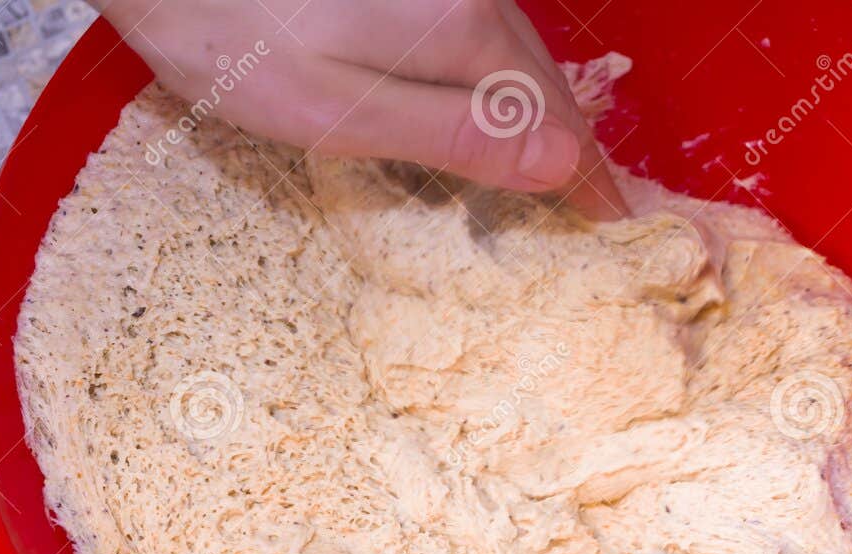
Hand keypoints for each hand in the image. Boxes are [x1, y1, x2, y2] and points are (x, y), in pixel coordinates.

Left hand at [89, 0, 627, 218]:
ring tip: (558, 164)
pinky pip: (485, 33)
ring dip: (543, 111)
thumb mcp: (343, 110)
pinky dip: (504, 79)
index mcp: (462, 33)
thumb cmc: (236, 38)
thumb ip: (456, 134)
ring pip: (518, 53)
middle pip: (546, 81)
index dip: (588, 175)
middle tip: (599, 204)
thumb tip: (559, 159)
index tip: (614, 222)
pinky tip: (496, 101)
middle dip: (575, 144)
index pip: (554, 119)